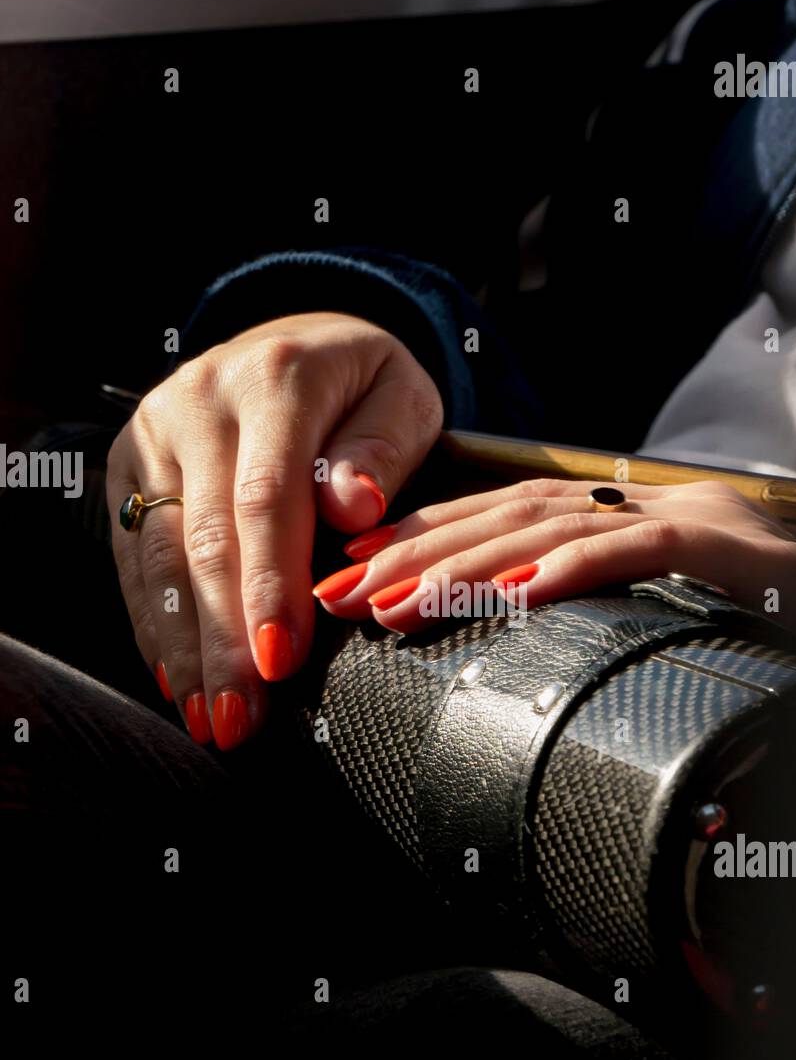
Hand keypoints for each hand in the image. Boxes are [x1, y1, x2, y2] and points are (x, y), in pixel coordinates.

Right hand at [107, 312, 442, 747]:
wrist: (295, 338)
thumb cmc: (364, 387)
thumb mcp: (403, 396)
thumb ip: (384, 448)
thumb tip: (354, 510)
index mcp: (275, 378)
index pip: (266, 497)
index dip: (270, 585)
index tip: (280, 659)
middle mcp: (200, 399)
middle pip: (205, 537)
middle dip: (221, 639)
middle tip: (239, 721)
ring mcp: (154, 431)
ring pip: (158, 553)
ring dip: (182, 646)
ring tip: (207, 720)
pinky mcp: (128, 463)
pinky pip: (135, 554)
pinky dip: (156, 622)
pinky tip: (176, 680)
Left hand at [313, 476, 795, 643]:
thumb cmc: (769, 642)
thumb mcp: (666, 633)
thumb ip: (595, 631)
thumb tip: (507, 649)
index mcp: (629, 525)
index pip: (508, 522)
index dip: (424, 541)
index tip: (351, 574)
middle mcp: (652, 509)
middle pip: (513, 516)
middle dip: (418, 553)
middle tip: (343, 593)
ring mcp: (694, 522)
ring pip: (559, 526)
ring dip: (468, 563)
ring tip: (397, 600)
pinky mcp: (735, 551)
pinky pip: (642, 548)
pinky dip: (573, 567)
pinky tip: (514, 590)